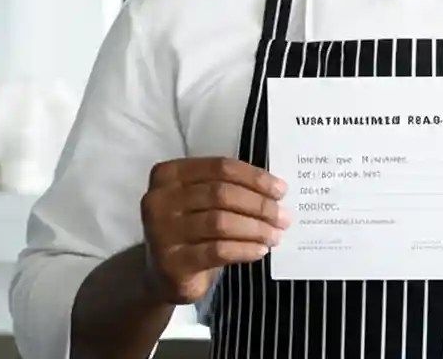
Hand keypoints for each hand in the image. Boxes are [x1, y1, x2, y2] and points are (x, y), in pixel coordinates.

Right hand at [141, 157, 289, 304]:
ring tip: (275, 235)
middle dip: (259, 205)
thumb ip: (228, 188)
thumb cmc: (190, 230)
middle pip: (222, 193)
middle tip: (283, 217)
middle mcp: (159, 199)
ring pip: (221, 222)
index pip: (220, 167)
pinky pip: (218, 251)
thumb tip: (275, 191)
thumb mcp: (201, 202)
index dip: (254, 177)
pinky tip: (260, 250)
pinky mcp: (172, 262)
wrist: (162, 274)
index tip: (280, 190)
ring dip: (256, 228)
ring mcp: (162, 232)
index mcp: (169, 174)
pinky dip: (244, 249)